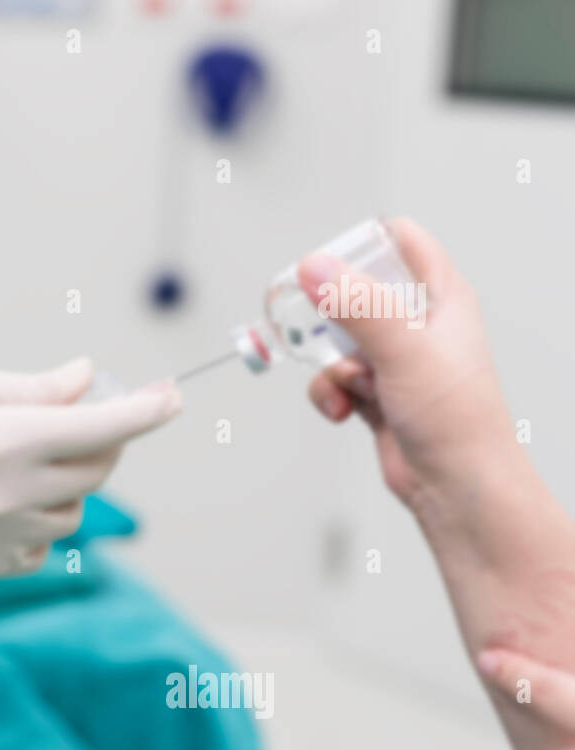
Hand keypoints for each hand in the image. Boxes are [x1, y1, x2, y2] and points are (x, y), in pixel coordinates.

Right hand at [0, 356, 180, 579]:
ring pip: (69, 517)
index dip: (144, 410)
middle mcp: (5, 497)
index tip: (172, 396)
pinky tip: (14, 501)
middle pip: (93, 473)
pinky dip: (40, 525)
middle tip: (87, 412)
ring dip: (71, 484)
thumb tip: (84, 379)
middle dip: (104, 439)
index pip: (100, 426)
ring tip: (39, 453)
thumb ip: (24, 387)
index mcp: (2, 440)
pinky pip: (34, 552)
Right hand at [301, 218, 518, 511]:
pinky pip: (333, 379)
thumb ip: (357, 305)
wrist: (455, 486)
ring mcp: (395, 360)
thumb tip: (315, 268)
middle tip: (315, 325)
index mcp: (441, 298)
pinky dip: (329, 394)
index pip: (401, 242)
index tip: (327, 263)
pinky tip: (342, 411)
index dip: (361, 243)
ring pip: (337, 340)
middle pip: (355, 293)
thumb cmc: (455, 419)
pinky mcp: (374, 393)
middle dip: (330, 315)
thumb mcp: (403, 350)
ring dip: (330, 364)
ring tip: (350, 385)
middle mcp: (418, 324)